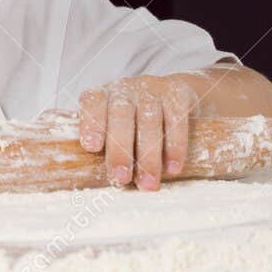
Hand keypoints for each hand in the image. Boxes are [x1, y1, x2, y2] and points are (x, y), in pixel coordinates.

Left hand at [79, 75, 198, 190]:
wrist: (180, 95)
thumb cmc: (138, 119)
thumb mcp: (118, 126)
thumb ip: (107, 146)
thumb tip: (95, 180)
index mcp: (104, 96)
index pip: (92, 103)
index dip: (91, 123)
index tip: (91, 147)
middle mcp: (125, 89)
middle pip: (121, 116)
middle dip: (120, 149)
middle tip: (121, 178)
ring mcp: (152, 88)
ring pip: (149, 121)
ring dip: (148, 155)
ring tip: (148, 183)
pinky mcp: (178, 93)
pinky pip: (176, 119)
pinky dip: (175, 146)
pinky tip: (172, 167)